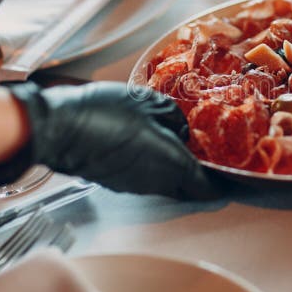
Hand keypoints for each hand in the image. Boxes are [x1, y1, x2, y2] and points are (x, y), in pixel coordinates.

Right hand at [0, 82, 218, 199]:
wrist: (58, 128)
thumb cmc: (105, 112)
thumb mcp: (149, 102)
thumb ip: (173, 117)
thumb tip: (180, 130)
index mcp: (171, 165)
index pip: (207, 188)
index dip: (223, 185)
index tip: (233, 179)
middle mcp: (156, 182)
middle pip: (189, 189)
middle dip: (202, 179)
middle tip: (210, 160)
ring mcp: (134, 185)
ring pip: (167, 185)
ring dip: (177, 172)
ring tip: (181, 149)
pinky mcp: (117, 181)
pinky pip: (147, 180)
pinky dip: (156, 169)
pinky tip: (152, 147)